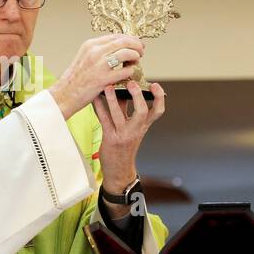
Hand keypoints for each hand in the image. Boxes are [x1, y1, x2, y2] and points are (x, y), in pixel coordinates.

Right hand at [48, 34, 144, 118]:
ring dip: (136, 57)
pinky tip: (131, 74)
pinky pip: (125, 71)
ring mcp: (99, 65)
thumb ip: (99, 51)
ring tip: (137, 62)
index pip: (116, 36)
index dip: (130, 39)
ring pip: (127, 54)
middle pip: (124, 42)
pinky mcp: (103, 79)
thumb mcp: (84, 58)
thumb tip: (118, 47)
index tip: (136, 43)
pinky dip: (131, 71)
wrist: (64, 94)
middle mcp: (95, 52)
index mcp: (90, 45)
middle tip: (141, 50)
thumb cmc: (75, 79)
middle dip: (136, 45)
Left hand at [93, 83, 165, 214]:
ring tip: (108, 87)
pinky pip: (104, 120)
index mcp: (144, 126)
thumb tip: (122, 88)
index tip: (155, 85)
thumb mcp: (132, 128)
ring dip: (113, 100)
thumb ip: (128, 109)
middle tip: (132, 83)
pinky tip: (94, 98)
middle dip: (138, 96)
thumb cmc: (125, 145)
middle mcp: (136, 129)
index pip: (158, 111)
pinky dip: (99, 107)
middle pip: (142, 111)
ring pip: (119, 115)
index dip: (159, 97)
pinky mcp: (110, 138)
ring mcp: (123, 134)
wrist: (119, 169)